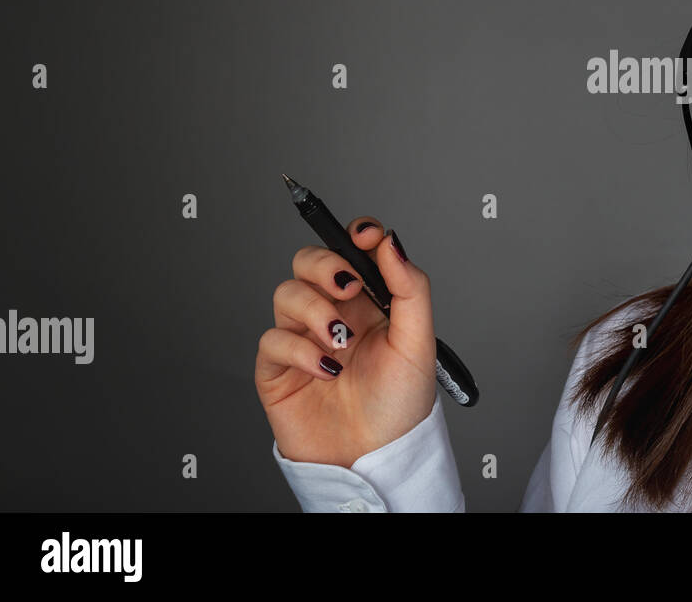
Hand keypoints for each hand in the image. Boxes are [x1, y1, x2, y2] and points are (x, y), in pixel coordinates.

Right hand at [255, 219, 437, 467]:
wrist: (374, 457)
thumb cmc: (399, 405)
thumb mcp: (419, 341)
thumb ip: (409, 287)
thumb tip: (390, 241)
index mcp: (369, 302)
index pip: (352, 250)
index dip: (355, 234)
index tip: (366, 236)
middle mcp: (334, 314)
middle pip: (308, 261)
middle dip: (325, 264)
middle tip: (348, 288)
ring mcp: (303, 338)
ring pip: (287, 294)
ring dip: (315, 312)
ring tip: (342, 343)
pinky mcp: (277, 368)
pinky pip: (273, 338)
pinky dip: (300, 349)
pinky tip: (326, 369)